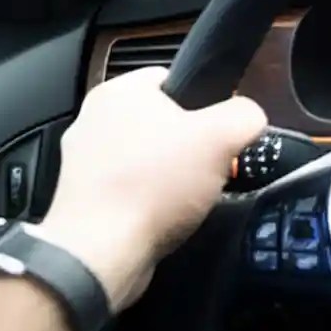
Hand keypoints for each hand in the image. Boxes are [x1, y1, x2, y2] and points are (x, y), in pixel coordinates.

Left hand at [39, 67, 265, 311]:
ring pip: (144, 158)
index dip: (203, 102)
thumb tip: (250, 117)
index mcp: (118, 91)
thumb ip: (245, 116)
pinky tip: (162, 216)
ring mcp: (81, 161)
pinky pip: (127, 189)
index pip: (170, 78)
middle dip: (187, 144)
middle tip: (210, 167)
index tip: (219, 132)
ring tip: (188, 197)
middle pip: (159, 122)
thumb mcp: (221, 138)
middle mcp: (91, 119)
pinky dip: (146, 200)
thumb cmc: (157, 184)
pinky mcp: (80, 198)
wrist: (102, 251)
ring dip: (166, 174)